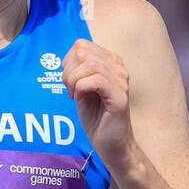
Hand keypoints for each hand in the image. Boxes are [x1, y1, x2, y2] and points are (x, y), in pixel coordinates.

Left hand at [61, 38, 133, 165]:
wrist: (109, 143)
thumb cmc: (95, 117)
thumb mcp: (81, 88)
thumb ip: (77, 70)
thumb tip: (68, 58)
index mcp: (110, 61)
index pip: (81, 45)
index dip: (67, 62)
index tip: (69, 82)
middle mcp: (118, 67)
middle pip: (83, 52)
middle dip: (68, 71)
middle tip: (70, 90)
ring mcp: (121, 80)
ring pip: (89, 63)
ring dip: (73, 80)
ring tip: (75, 96)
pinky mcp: (120, 96)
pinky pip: (96, 79)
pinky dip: (81, 88)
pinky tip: (80, 99)